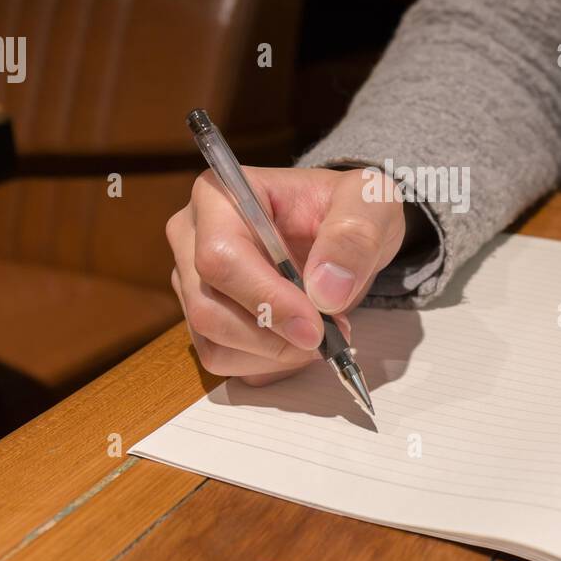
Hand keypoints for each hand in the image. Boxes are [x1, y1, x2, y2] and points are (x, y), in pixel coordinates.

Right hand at [166, 167, 404, 384]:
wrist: (344, 232)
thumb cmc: (348, 207)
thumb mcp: (369, 202)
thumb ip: (353, 237)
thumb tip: (325, 292)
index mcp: (219, 196)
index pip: (220, 258)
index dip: (266, 299)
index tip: (316, 325)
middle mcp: (191, 238)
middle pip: (208, 309)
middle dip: (274, 336)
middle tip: (328, 335)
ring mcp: (192, 282)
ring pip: (214, 343)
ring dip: (275, 355)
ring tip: (321, 334)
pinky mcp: (205, 318)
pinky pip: (226, 361)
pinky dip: (270, 365)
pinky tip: (301, 342)